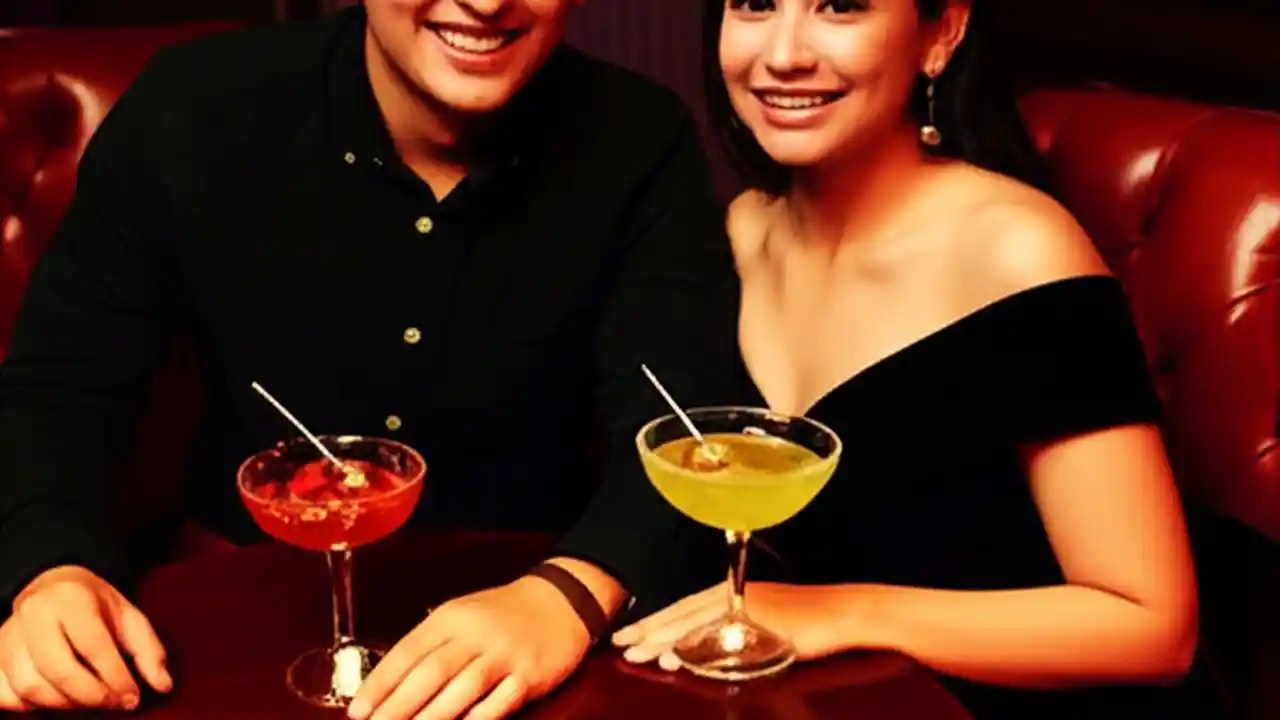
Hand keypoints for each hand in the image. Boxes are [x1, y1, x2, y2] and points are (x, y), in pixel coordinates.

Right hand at [0, 565, 170, 712]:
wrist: (54, 587)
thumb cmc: (96, 606)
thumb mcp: (130, 617)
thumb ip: (149, 650)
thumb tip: (163, 685)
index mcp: (72, 598)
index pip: (93, 645)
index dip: (115, 677)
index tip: (132, 698)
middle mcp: (34, 614)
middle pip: (57, 669)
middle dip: (91, 695)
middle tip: (113, 703)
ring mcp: (8, 634)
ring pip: (29, 686)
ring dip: (63, 703)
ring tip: (89, 700)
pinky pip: (3, 692)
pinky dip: (27, 705)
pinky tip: (53, 698)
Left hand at [348, 576, 590, 719]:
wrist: (562, 599)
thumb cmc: (503, 612)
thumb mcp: (463, 613)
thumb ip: (432, 644)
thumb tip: (392, 684)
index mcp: (452, 617)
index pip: (408, 652)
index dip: (381, 683)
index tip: (358, 710)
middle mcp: (476, 634)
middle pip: (430, 674)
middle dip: (398, 707)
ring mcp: (504, 655)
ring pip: (461, 690)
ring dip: (431, 719)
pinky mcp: (530, 674)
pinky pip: (499, 702)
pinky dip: (477, 718)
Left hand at [611, 582, 850, 671]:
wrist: (848, 612)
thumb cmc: (816, 622)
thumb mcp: (771, 627)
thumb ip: (741, 634)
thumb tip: (709, 651)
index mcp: (736, 593)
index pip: (688, 607)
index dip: (659, 620)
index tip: (632, 632)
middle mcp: (736, 594)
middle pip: (683, 611)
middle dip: (650, 627)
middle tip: (619, 642)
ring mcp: (746, 604)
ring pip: (693, 620)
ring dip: (662, 636)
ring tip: (636, 651)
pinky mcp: (758, 617)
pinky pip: (718, 632)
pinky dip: (694, 643)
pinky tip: (674, 656)